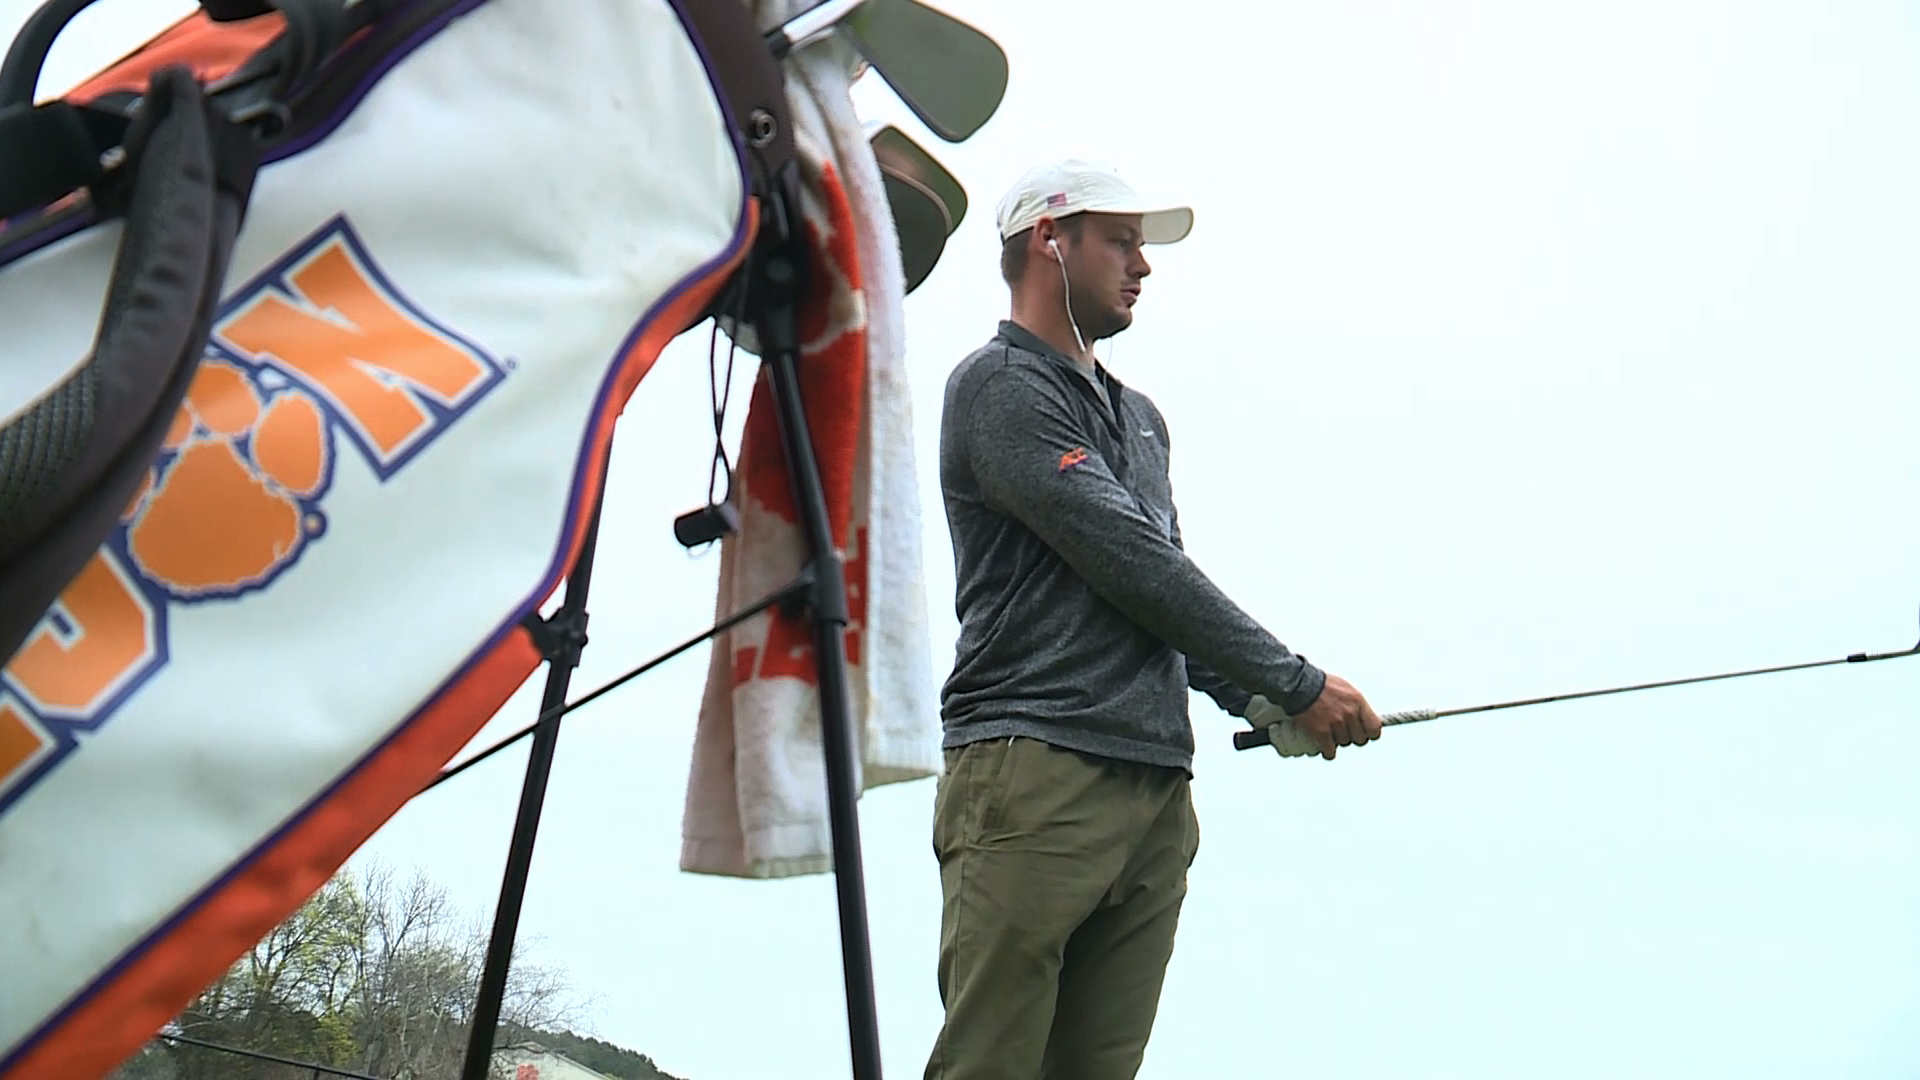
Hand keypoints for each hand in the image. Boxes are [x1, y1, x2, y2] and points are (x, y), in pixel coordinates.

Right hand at [1246, 675, 1381, 759]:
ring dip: (1337, 741)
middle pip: (1360, 738)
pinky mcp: (1321, 732)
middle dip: (1352, 737)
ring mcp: (1336, 724)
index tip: (1364, 733)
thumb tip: (1363, 717)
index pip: (1374, 727)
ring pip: (1344, 743)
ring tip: (1330, 734)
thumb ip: (1356, 703)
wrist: (1299, 684)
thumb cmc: (1322, 684)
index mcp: (1358, 701)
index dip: (1370, 733)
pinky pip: (1330, 750)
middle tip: (1343, 732)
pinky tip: (1325, 748)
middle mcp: (1350, 713)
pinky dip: (1328, 751)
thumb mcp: (1345, 688)